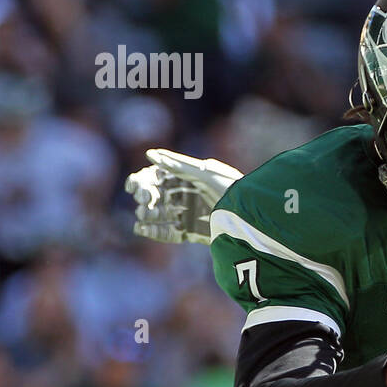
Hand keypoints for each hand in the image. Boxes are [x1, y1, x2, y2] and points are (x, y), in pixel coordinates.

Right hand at [125, 148, 242, 243]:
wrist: (253, 220)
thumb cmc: (233, 190)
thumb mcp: (206, 175)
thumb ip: (179, 166)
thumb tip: (151, 154)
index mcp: (191, 177)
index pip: (160, 176)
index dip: (144, 181)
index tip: (134, 187)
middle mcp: (188, 194)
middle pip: (158, 196)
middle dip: (148, 198)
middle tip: (144, 202)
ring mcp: (190, 214)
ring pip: (161, 214)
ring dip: (150, 214)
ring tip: (143, 214)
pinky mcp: (193, 231)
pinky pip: (169, 232)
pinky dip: (156, 231)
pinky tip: (143, 229)